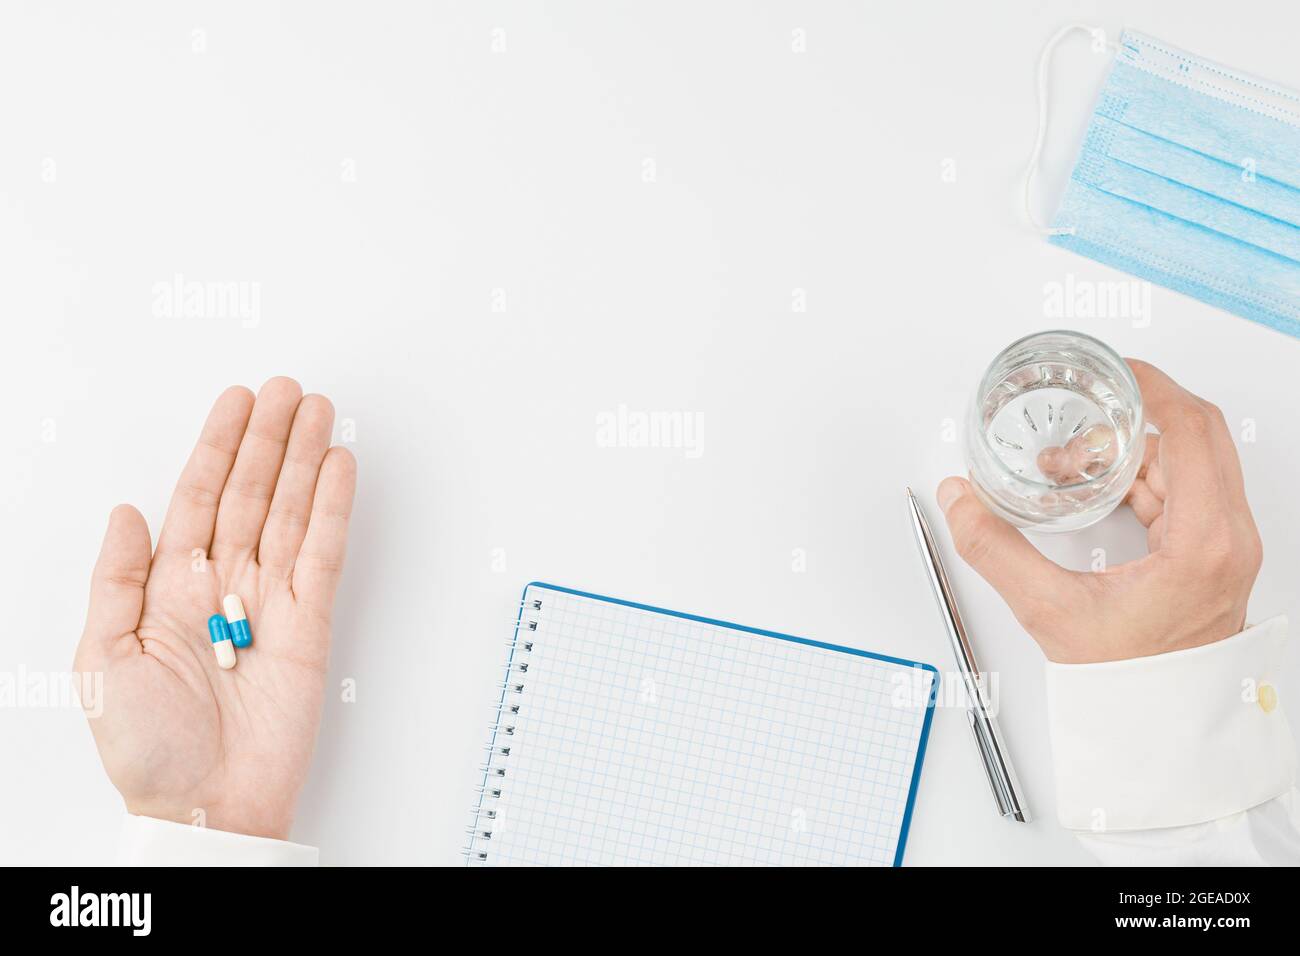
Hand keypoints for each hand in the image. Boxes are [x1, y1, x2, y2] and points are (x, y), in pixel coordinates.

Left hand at [74, 378, 356, 838]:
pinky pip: (322, 553)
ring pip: (289, 511)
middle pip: (250, 493)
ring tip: (318, 413)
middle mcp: (222, 585)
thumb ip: (114, 581)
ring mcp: (269, 600)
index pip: (199, 497)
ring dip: (304, 460)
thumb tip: (128, 513)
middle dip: (269, 438)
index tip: (237, 403)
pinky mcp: (310, 622)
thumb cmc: (148, 749)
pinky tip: (337, 470)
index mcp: (169, 588)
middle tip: (289, 390)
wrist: (205, 805)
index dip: (218, 446)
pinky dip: (332, 509)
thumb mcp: (98, 663)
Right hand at [937, 360, 1260, 664]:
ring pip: (1184, 462)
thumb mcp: (1050, 610)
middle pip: (1192, 437)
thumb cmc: (1129, 681)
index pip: (1192, 430)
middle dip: (1128, 420)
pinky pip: (1180, 490)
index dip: (1152, 388)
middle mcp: (1227, 536)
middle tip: (1080, 413)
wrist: (1160, 726)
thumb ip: (995, 549)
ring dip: (1125, 453)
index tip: (1115, 371)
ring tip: (1066, 470)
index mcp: (1203, 542)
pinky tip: (1091, 491)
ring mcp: (1224, 544)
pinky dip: (1135, 478)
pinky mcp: (1211, 552)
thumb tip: (960, 499)